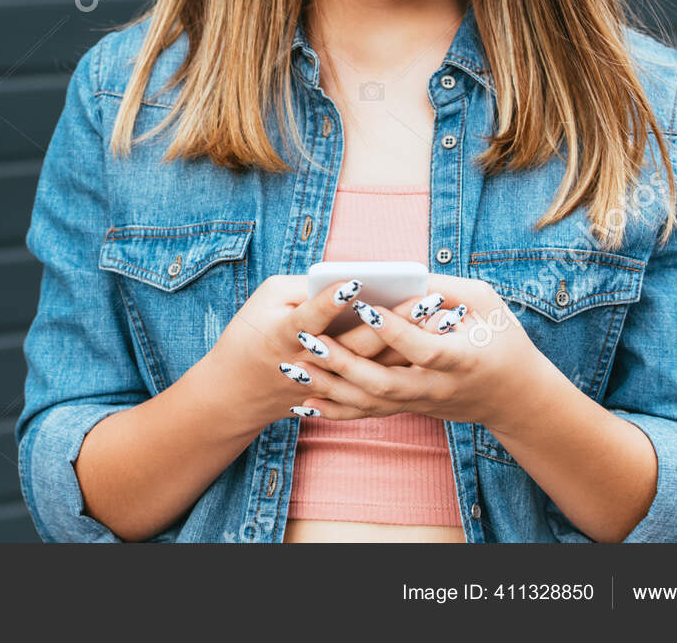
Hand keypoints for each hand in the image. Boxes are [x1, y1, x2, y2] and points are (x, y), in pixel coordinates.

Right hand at [197, 273, 416, 431]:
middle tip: (425, 299)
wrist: (237, 394)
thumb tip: (354, 280)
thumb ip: (305, 288)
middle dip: (392, 321)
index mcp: (282, 337)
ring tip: (439, 321)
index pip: (308, 319)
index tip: (355, 282)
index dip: (329, 302)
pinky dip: (404, 365)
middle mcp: (308, 365)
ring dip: (409, 345)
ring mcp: (326, 386)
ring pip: (374, 368)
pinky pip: (377, 383)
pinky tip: (432, 347)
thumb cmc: (250, 334)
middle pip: (354, 345)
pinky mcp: (340, 397)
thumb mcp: (266, 301)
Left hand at [274, 274, 559, 427]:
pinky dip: (336, 409)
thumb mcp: (487, 305)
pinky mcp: (410, 409)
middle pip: (386, 383)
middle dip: (345, 362)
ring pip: (371, 402)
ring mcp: (422, 404)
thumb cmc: (503, 339)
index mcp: (462, 359)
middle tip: (309, 339)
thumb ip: (448, 288)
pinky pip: (369, 413)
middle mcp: (438, 387)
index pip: (424, 348)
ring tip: (294, 366)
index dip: (395, 330)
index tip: (365, 306)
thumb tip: (404, 275)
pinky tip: (304, 401)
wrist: (515, 397)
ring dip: (330, 387)